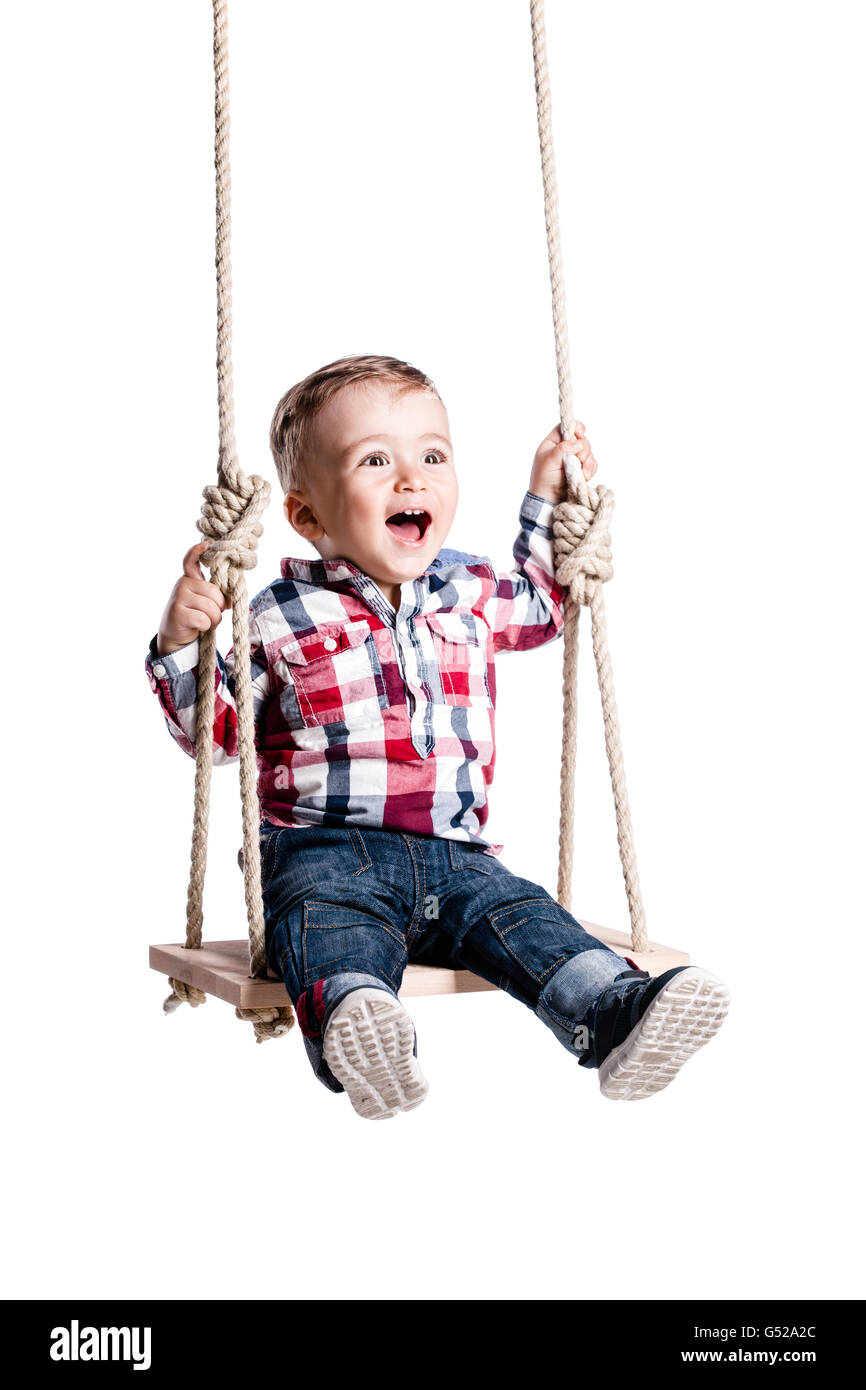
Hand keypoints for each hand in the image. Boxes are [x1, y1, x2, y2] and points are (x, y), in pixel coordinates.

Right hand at [156, 541, 230, 655]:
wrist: (176, 635)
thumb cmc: (196, 615)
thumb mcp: (205, 601)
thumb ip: (216, 594)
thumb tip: (231, 597)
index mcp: (191, 578)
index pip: (191, 561)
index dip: (198, 551)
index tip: (206, 544)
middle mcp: (182, 584)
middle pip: (214, 592)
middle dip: (220, 607)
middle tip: (213, 615)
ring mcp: (178, 597)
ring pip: (211, 607)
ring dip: (215, 619)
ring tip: (207, 622)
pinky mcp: (177, 613)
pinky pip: (203, 619)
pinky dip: (206, 626)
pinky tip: (198, 627)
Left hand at [529, 420, 597, 503]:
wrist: (548, 500)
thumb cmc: (543, 479)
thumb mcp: (548, 461)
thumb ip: (562, 449)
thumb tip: (577, 442)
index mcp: (554, 442)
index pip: (567, 426)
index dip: (576, 427)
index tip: (580, 434)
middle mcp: (565, 448)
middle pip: (581, 439)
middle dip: (584, 449)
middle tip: (581, 460)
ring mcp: (574, 458)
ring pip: (588, 452)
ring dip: (588, 462)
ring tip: (583, 473)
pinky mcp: (581, 469)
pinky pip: (592, 464)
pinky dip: (591, 470)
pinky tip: (585, 477)